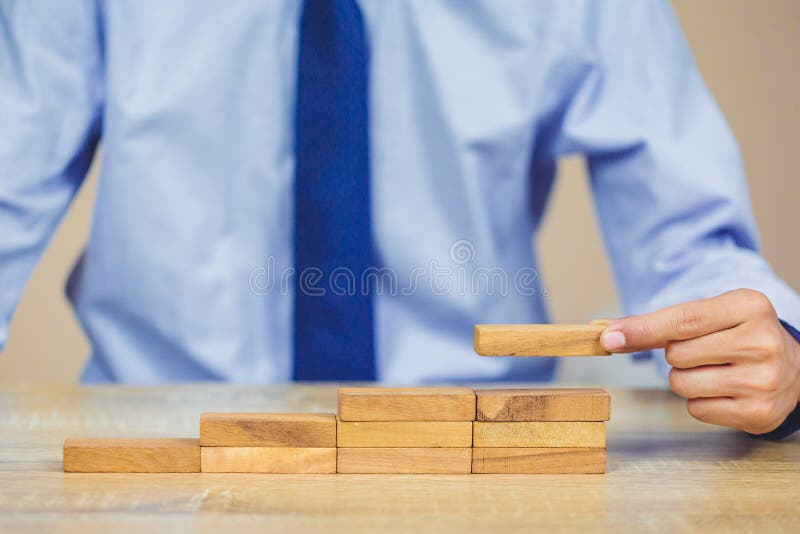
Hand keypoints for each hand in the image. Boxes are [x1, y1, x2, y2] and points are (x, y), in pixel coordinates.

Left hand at [599, 289, 799, 433]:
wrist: (793, 368)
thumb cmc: (738, 336)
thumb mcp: (711, 315)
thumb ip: (660, 322)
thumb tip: (610, 333)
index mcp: (749, 306)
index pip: (682, 320)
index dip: (641, 330)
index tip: (609, 338)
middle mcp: (761, 342)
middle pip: (676, 355)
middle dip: (677, 356)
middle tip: (705, 352)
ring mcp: (763, 380)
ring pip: (681, 384)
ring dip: (685, 379)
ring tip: (715, 371)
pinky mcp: (758, 413)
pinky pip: (696, 409)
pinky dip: (700, 402)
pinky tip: (724, 391)